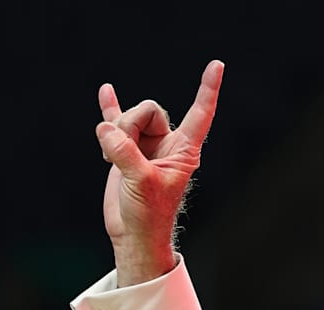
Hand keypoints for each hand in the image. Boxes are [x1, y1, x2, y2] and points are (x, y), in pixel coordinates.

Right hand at [96, 61, 223, 285]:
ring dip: (113, 133)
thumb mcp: (141, 182)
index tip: (217, 65)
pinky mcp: (124, 149)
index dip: (208, 89)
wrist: (133, 232)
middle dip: (130, 124)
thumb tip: (106, 129)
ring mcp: (144, 145)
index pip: (201, 113)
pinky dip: (111, 107)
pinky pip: (116, 121)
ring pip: (128, 117)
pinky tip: (106, 91)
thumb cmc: (148, 214)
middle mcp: (166, 143)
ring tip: (111, 160)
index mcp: (184, 150)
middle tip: (121, 154)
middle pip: (149, 110)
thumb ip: (125, 153)